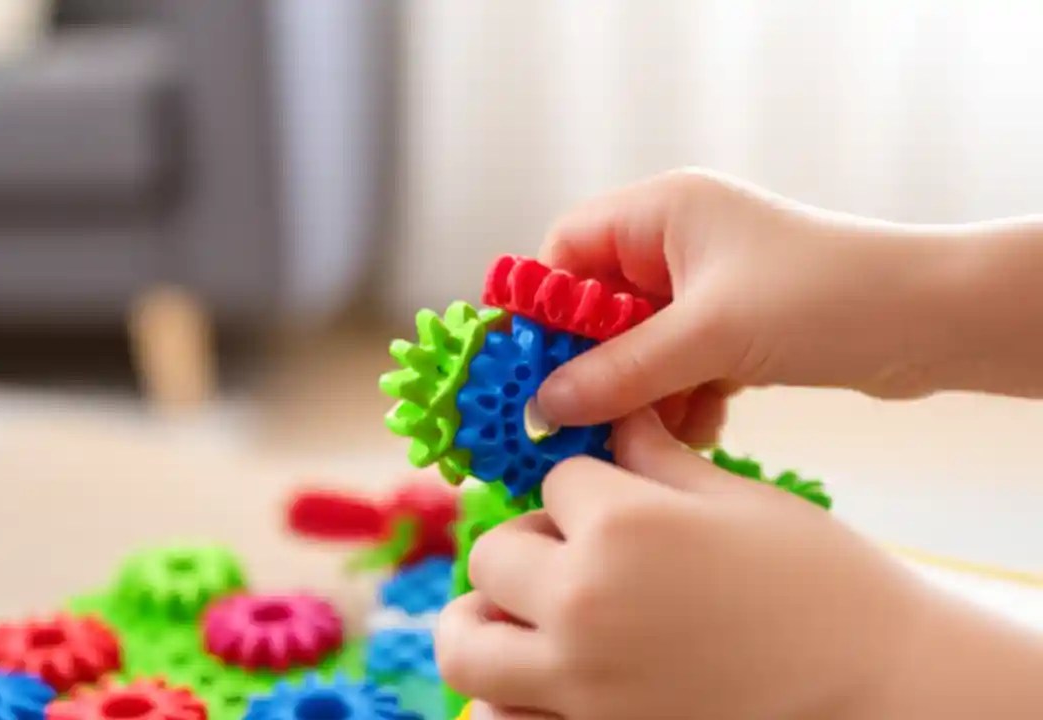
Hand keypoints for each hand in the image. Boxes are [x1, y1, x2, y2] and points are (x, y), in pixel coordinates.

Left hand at [436, 410, 928, 718]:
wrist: (886, 692)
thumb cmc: (824, 586)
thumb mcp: (741, 501)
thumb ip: (657, 458)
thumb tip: (613, 414)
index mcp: (622, 527)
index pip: (556, 483)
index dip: (589, 491)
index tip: (627, 507)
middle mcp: (584, 604)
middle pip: (492, 556)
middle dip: (526, 550)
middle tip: (571, 561)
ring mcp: (581, 685)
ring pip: (465, 644)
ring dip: (484, 623)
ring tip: (524, 623)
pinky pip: (497, 719)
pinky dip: (504, 698)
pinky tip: (544, 683)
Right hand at [535, 168, 965, 434]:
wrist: (934, 320)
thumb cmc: (823, 299)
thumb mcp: (708, 336)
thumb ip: (619, 372)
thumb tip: (544, 405)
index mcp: (662, 212)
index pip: (566, 250)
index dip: (539, 308)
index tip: (521, 369)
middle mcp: (678, 241)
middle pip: (598, 306)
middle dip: (594, 365)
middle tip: (577, 420)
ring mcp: (708, 285)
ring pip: (638, 345)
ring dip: (642, 392)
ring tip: (656, 434)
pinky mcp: (736, 325)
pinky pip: (679, 364)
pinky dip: (682, 398)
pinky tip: (704, 427)